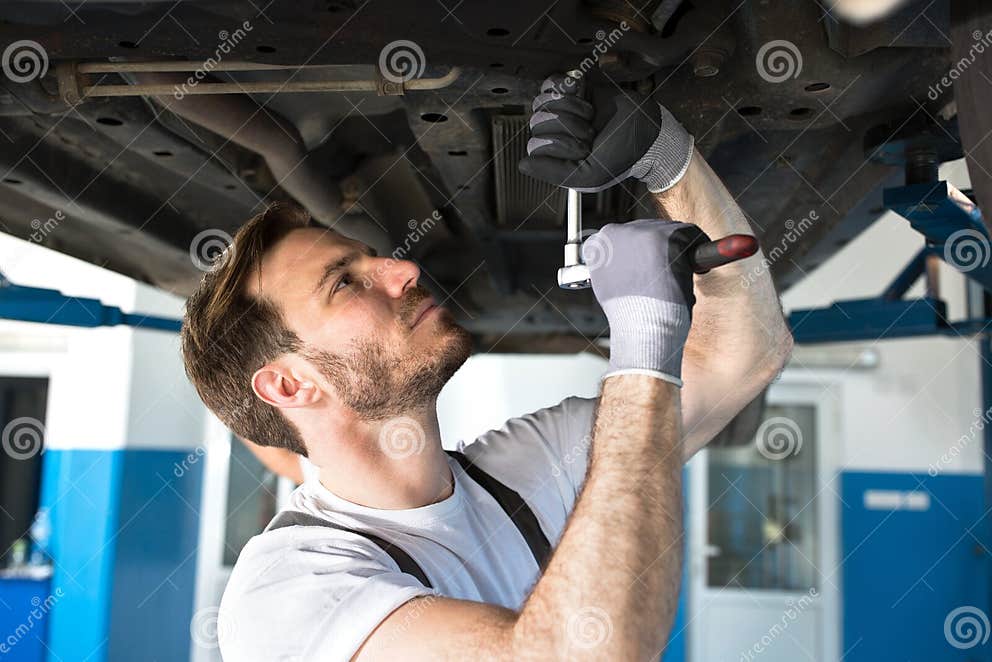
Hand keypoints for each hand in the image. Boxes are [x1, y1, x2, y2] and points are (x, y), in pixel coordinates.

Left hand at [518, 73, 693, 192]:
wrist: (648, 130)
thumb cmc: (622, 156)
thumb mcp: (589, 174)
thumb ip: (555, 173)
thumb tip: (522, 164)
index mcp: (555, 159)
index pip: (535, 145)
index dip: (560, 144)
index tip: (585, 148)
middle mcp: (555, 135)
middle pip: (537, 121)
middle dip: (568, 125)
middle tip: (591, 131)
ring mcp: (561, 113)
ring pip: (542, 101)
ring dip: (570, 106)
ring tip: (589, 115)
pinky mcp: (571, 92)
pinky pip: (551, 83)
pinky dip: (568, 87)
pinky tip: (583, 96)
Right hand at [582, 219, 710, 384]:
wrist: (642, 325)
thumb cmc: (629, 313)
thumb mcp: (607, 285)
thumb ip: (613, 265)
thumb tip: (630, 259)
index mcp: (599, 244)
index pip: (621, 235)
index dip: (638, 251)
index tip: (646, 264)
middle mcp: (616, 232)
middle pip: (646, 230)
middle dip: (659, 249)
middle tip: (665, 274)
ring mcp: (641, 232)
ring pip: (668, 231)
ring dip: (677, 250)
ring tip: (676, 277)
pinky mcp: (666, 236)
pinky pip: (690, 233)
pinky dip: (697, 247)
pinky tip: (693, 267)